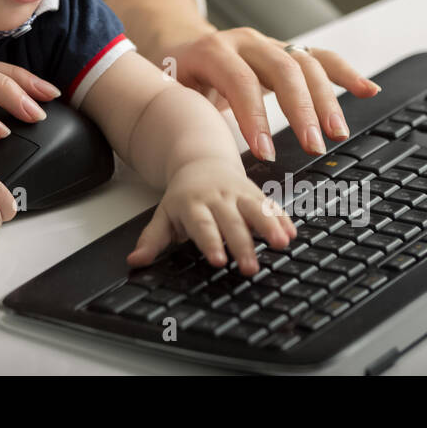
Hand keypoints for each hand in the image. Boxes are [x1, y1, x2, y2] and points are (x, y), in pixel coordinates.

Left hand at [125, 156, 295, 272]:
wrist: (201, 161)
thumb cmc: (183, 196)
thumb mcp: (164, 215)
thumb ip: (152, 240)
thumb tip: (135, 261)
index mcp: (192, 204)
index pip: (202, 225)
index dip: (210, 242)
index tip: (218, 260)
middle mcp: (217, 197)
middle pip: (231, 222)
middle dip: (242, 244)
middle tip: (250, 267)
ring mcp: (238, 194)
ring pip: (255, 210)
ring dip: (269, 227)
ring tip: (281, 244)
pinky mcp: (255, 193)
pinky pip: (270, 205)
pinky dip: (282, 219)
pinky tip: (291, 233)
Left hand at [160, 26, 380, 160]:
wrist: (179, 46)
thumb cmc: (176, 80)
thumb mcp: (172, 95)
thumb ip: (190, 114)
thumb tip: (207, 150)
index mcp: (212, 51)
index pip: (240, 81)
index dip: (254, 117)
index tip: (266, 152)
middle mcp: (245, 42)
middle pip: (282, 69)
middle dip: (301, 109)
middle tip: (313, 145)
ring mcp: (269, 44)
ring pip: (306, 63)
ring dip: (326, 99)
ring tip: (337, 132)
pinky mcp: (286, 51)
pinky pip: (321, 58)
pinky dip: (346, 74)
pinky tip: (368, 90)